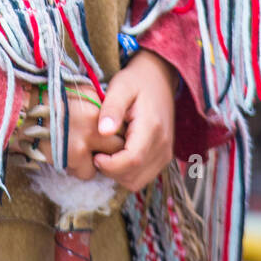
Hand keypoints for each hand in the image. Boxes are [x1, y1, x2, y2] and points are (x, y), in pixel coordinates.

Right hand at [9, 80, 125, 180]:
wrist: (16, 108)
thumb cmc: (45, 95)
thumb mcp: (76, 88)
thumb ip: (97, 102)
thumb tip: (111, 117)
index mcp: (96, 104)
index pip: (121, 125)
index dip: (116, 130)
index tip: (109, 131)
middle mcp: (94, 124)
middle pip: (118, 145)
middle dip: (111, 148)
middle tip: (100, 145)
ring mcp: (81, 143)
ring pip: (103, 164)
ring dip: (93, 161)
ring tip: (78, 149)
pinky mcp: (67, 159)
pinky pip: (83, 172)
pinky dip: (77, 167)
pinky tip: (66, 155)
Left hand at [91, 49, 175, 191]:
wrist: (158, 78)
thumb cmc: (136, 81)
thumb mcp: (121, 86)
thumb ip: (112, 108)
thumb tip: (103, 131)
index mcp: (152, 128)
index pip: (132, 161)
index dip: (110, 165)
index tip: (95, 154)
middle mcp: (163, 145)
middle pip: (134, 176)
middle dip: (111, 171)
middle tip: (98, 153)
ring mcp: (165, 154)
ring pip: (138, 181)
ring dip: (118, 174)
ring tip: (106, 153)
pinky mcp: (163, 157)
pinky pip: (143, 176)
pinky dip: (127, 172)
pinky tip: (117, 154)